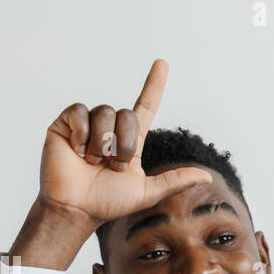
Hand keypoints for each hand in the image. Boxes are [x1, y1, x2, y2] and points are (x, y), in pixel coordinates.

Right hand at [37, 58, 210, 226]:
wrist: (77, 209)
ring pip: (104, 112)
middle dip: (123, 144)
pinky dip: (81, 134)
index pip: (145, 106)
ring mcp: (87, 125)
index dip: (154, 85)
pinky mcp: (65, 124)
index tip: (162, 63)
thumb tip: (208, 177)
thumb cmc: (109, 203)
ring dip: (102, 142)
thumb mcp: (148, 192)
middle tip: (111, 167)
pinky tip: (75, 151)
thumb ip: (176, 181)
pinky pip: (79, 112)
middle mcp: (110, 129)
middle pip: (126, 114)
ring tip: (92, 162)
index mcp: (130, 141)